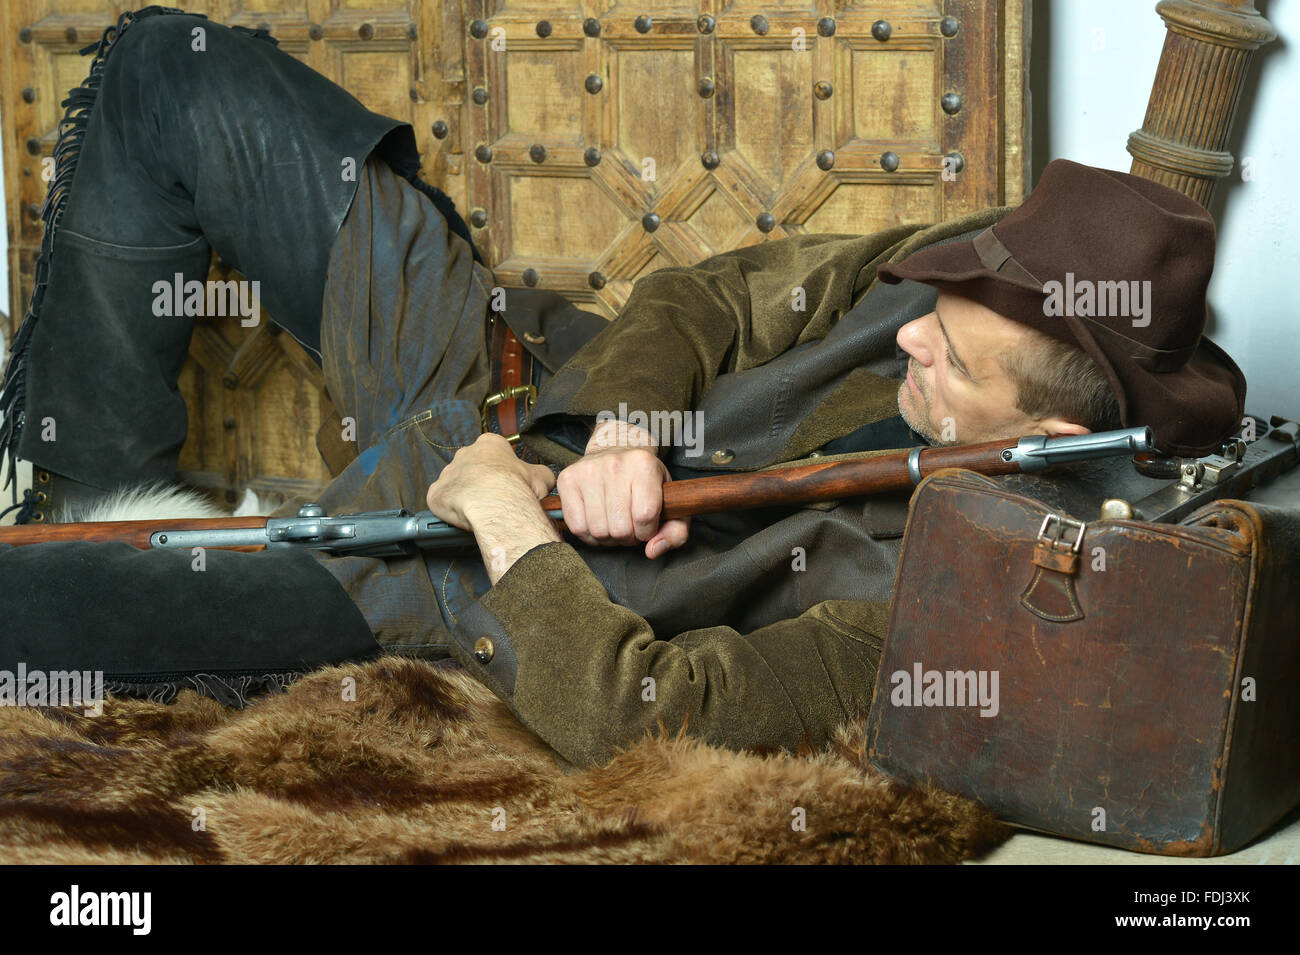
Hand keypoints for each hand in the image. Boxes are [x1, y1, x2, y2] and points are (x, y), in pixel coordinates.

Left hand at [426, 433, 555, 531]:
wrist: (495, 503)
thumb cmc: (517, 487)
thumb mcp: (542, 477)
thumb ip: (541, 474)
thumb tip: (544, 480)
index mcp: (490, 444)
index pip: (493, 453)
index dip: (502, 470)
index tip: (508, 484)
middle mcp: (465, 453)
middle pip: (472, 467)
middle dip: (481, 482)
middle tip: (494, 499)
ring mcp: (448, 472)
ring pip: (456, 484)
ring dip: (464, 496)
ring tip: (480, 511)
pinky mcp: (436, 492)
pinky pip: (442, 501)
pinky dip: (451, 510)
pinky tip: (464, 517)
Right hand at [555, 418, 690, 558]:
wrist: (616, 448)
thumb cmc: (645, 479)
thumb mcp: (671, 500)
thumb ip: (675, 531)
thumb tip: (652, 551)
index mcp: (644, 465)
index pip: (645, 516)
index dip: (647, 531)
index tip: (647, 525)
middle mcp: (614, 464)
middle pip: (620, 528)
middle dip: (628, 536)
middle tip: (630, 525)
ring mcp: (588, 471)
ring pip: (598, 531)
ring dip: (609, 538)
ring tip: (615, 524)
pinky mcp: (568, 480)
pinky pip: (576, 526)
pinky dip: (589, 535)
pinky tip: (598, 523)